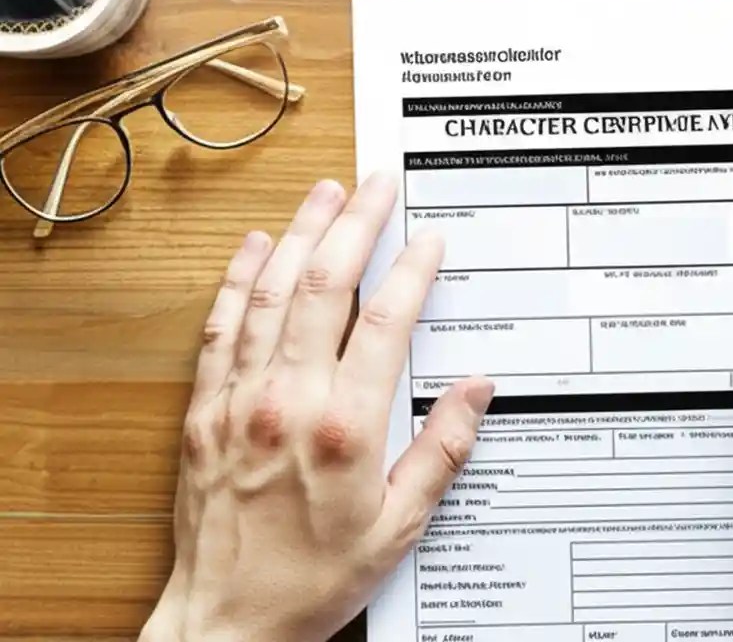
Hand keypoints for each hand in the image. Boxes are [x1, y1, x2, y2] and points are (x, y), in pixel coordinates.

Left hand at [140, 173, 493, 641]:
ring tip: (324, 194)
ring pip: (271, 294)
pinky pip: (222, 328)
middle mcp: (287, 402)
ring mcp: (239, 401)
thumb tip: (476, 391)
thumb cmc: (313, 580)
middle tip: (377, 186)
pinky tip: (254, 247)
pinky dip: (239, 280)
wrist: (228, 622)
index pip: (384, 325)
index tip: (428, 241)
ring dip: (298, 236)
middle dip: (354, 226)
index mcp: (343, 430)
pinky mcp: (203, 411)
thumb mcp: (399, 526)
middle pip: (324, 288)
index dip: (410, 272)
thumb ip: (441, 451)